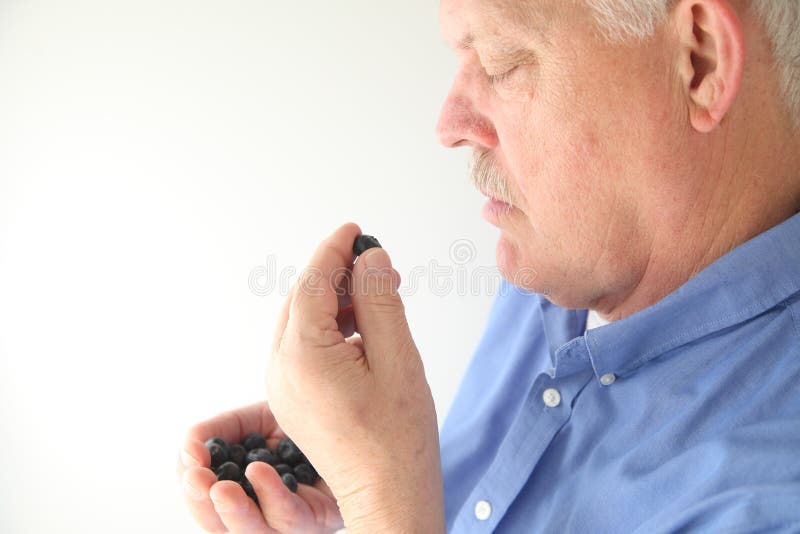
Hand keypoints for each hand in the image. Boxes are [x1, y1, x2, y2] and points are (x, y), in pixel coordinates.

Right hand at [177, 402, 343, 532]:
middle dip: (205, 508)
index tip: (188, 465)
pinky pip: (294, 518)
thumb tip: (187, 449)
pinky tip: (259, 471)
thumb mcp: (248, 421)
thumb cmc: (299, 418)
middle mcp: (268, 512)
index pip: (208, 506)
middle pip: (227, 529)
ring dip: (234, 513)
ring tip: (220, 487)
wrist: (345, 403)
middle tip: (196, 481)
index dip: (193, 493)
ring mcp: (296, 519)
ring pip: (258, 533)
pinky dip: (272, 496)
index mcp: (245, 494)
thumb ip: (214, 433)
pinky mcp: (324, 516)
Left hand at [266, 223, 444, 532]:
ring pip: (302, 323)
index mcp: (303, 358)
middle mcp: (281, 371)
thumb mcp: (398, 359)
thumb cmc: (397, 440)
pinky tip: (363, 329)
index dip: (334, 250)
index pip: (312, 284)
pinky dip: (331, 329)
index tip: (354, 230)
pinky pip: (305, 348)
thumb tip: (371, 259)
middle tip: (377, 264)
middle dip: (337, 275)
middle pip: (302, 301)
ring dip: (336, 302)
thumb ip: (381, 302)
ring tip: (379, 298)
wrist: (388, 497)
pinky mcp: (292, 400)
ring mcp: (282, 388)